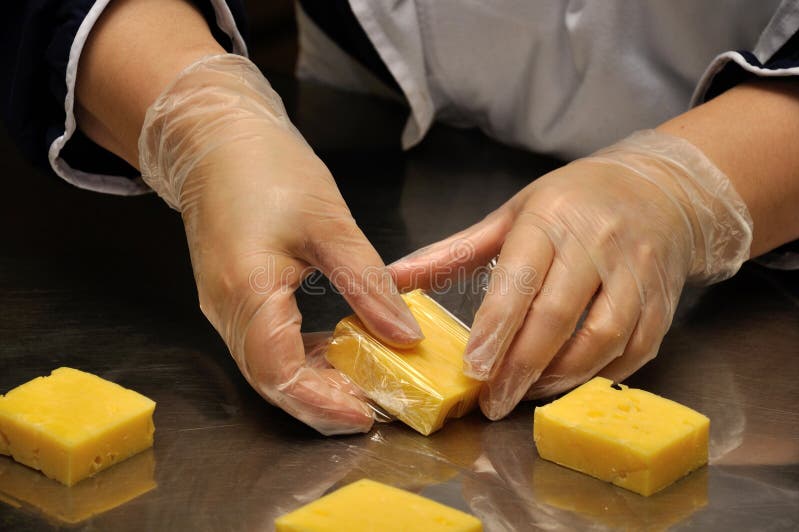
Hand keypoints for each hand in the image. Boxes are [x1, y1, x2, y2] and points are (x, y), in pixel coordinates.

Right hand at [139, 54, 421, 434]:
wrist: (216, 141)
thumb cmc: (269, 169)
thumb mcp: (330, 223)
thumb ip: (367, 284)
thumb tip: (406, 336)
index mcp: (245, 291)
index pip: (278, 374)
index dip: (322, 403)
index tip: (367, 415)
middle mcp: (226, 311)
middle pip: (272, 381)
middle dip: (324, 403)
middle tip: (376, 407)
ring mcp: (225, 308)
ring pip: (269, 368)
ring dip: (316, 383)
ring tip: (365, 384)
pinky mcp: (234, 299)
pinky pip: (268, 345)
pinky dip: (305, 358)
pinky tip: (339, 351)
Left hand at [391, 130, 751, 419]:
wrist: (660, 191)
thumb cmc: (573, 202)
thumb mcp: (511, 214)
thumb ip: (453, 252)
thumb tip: (392, 278)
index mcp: (551, 219)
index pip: (520, 278)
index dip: (497, 328)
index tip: (474, 368)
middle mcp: (597, 244)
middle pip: (559, 315)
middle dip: (522, 367)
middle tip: (494, 402)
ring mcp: (637, 273)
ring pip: (603, 338)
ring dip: (562, 377)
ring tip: (527, 394)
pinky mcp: (662, 300)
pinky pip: (636, 348)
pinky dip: (601, 374)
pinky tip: (570, 383)